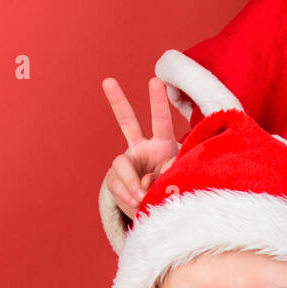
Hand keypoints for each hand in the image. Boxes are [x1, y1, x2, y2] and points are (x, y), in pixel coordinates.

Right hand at [102, 76, 178, 219]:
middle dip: (118, 102)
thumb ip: (165, 178)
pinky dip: (127, 194)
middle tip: (108, 80)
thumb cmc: (173, 190)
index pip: (161, 121)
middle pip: (128, 122)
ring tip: (141, 196)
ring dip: (130, 180)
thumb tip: (143, 182)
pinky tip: (136, 201)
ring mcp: (127, 162)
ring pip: (120, 163)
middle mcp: (143, 149)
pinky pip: (117, 183)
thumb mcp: (178, 182)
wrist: (154, 207)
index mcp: (163, 145)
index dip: (158, 101)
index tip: (155, 80)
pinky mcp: (114, 178)